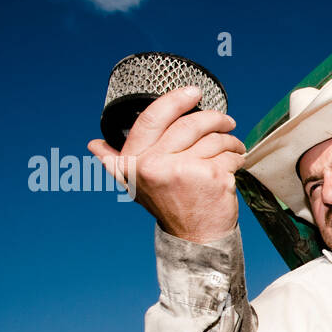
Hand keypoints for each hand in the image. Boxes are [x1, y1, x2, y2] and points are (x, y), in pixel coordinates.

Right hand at [88, 86, 244, 242]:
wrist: (195, 238)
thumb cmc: (170, 207)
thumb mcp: (136, 185)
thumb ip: (117, 163)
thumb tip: (94, 145)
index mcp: (134, 162)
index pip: (152, 119)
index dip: (175, 100)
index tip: (194, 92)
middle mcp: (155, 165)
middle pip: (190, 124)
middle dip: (214, 118)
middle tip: (226, 121)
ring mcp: (184, 170)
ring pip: (214, 138)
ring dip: (230, 139)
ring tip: (233, 146)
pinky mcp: (211, 176)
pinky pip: (229, 154)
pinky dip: (237, 156)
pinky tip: (235, 162)